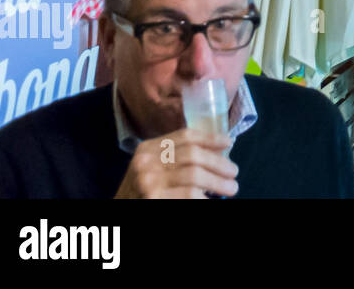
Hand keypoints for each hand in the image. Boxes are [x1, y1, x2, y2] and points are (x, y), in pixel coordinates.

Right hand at [114, 127, 237, 198]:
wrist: (119, 217)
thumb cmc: (142, 193)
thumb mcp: (153, 169)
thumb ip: (176, 158)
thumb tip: (218, 152)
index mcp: (147, 149)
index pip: (185, 136)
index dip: (210, 138)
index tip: (229, 142)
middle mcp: (145, 162)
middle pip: (193, 155)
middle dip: (219, 163)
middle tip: (234, 172)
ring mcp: (148, 182)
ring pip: (195, 176)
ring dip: (219, 182)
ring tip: (232, 188)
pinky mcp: (153, 200)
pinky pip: (190, 195)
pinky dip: (205, 198)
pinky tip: (211, 200)